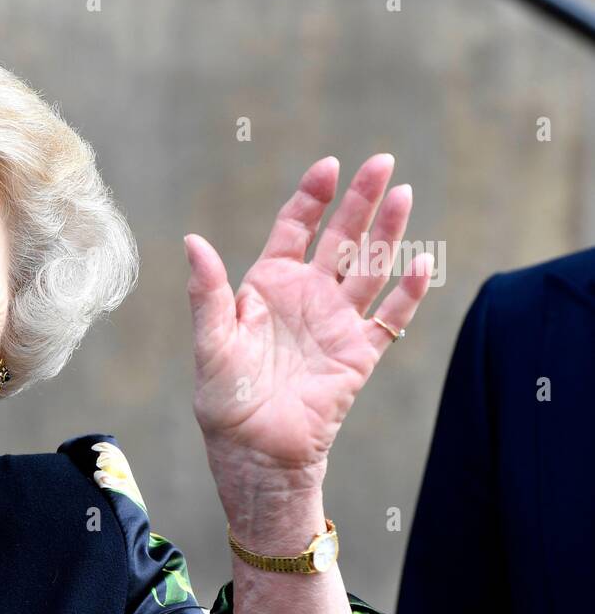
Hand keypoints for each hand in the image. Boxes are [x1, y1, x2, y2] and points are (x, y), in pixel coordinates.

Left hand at [185, 154, 433, 479]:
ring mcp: (336, 323)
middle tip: (383, 161)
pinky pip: (390, 319)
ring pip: (370, 268)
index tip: (329, 167)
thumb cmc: (225, 400)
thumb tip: (192, 240)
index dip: (312, 196)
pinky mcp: (359, 354)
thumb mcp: (211, 342)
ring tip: (404, 195)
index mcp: (268, 286)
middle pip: (341, 237)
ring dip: (389, 233)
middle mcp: (307, 297)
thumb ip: (207, 291)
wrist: (255, 452)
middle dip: (361, 200)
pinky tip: (421, 263)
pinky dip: (407, 293)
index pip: (295, 227)